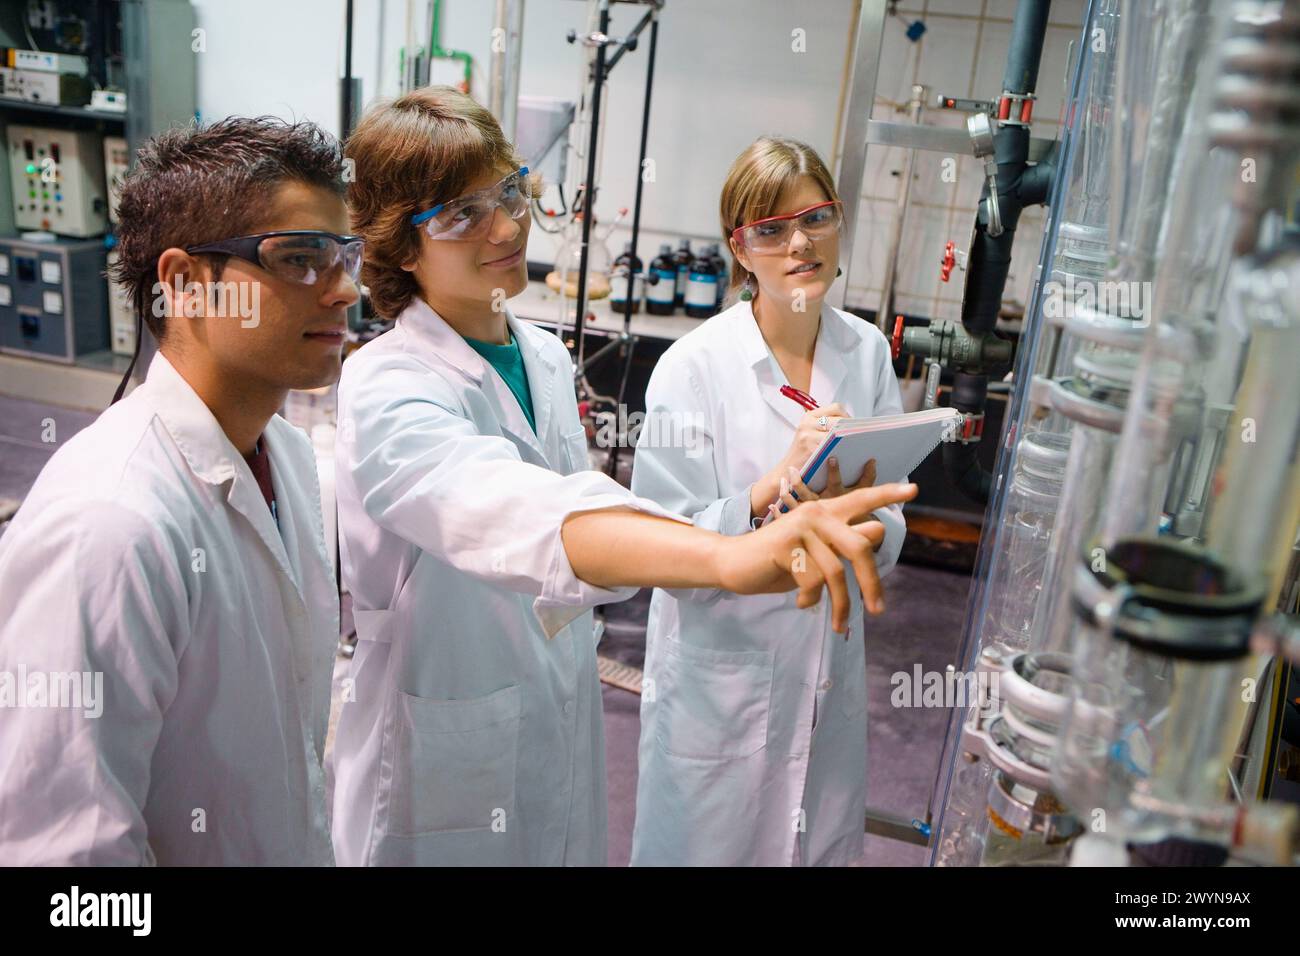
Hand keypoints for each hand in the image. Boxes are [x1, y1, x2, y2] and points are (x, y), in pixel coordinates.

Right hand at [718, 482, 917, 631]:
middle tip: (878, 610)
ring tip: (839, 624)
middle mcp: (816, 513)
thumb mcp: (817, 555)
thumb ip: (844, 545)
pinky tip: (801, 603)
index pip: (861, 499)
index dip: (887, 495)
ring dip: (841, 604)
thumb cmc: (780, 562)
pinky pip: (813, 580)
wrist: (734, 564)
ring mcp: (801, 527)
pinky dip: (811, 599)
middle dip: (871, 582)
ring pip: (836, 571)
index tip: (914, 490)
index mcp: (827, 512)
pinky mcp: (786, 546)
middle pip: (860, 546)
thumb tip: (879, 530)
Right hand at [750, 403, 847, 518]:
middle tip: (859, 436)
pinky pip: (833, 445)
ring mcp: (808, 435)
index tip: (853, 426)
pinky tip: (849, 454)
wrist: (787, 471)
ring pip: (837, 431)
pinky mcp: (810, 448)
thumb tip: (854, 424)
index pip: (836, 408)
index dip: (848, 416)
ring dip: (849, 438)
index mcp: (809, 416)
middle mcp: (807, 423)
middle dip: (851, 427)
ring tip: (857, 444)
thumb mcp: (811, 434)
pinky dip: (843, 449)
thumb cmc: (805, 454)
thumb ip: (827, 426)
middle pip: (838, 418)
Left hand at [768, 457, 877, 521]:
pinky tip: (772, 505)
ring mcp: (811, 517)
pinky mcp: (800, 525)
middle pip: (809, 496)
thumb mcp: (862, 496)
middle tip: (791, 470)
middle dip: (799, 483)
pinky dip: (778, 513)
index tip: (831, 458)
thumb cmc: (855, 513)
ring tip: (781, 482)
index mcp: (838, 498)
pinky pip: (786, 520)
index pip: (836, 483)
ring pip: (795, 506)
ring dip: (786, 494)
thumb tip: (872, 460)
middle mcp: (823, 507)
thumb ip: (867, 478)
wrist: (849, 540)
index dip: (834, 471)